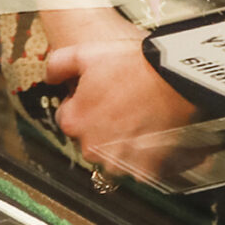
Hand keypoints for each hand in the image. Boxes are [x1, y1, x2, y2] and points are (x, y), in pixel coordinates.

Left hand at [41, 8, 197, 178]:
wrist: (175, 78)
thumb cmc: (132, 66)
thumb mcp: (85, 53)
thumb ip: (58, 65)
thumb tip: (49, 77)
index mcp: (73, 122)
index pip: (68, 118)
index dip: (82, 104)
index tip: (98, 94)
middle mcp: (92, 148)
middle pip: (89, 139)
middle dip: (99, 125)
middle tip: (119, 104)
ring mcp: (119, 163)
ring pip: (112, 156)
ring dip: (119, 143)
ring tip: (136, 118)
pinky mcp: (144, 170)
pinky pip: (137, 167)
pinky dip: (142, 155)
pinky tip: (149, 132)